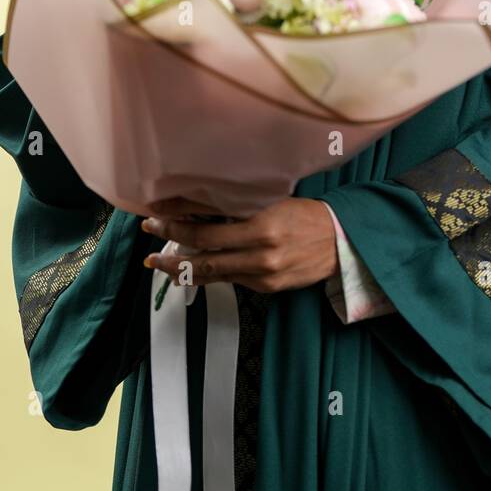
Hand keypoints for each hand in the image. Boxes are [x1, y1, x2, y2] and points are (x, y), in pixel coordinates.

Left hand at [141, 197, 339, 292]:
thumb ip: (239, 209)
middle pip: (202, 255)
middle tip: (150, 236)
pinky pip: (229, 281)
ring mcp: (263, 275)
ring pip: (211, 274)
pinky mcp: (267, 289)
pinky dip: (207, 275)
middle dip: (169, 248)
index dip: (175, 225)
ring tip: (158, 264)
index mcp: (261, 227)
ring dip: (180, 269)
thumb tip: (199, 208)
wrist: (340, 241)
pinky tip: (191, 271)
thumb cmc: (306, 215)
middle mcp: (260, 254)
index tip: (156, 216)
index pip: (205, 230)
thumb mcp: (272, 202)